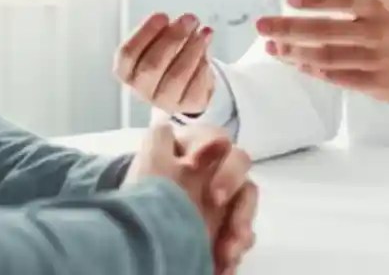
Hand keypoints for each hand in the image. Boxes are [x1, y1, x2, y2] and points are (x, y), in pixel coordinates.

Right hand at [114, 13, 214, 115]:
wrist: (185, 86)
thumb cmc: (166, 59)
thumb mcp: (157, 42)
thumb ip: (163, 31)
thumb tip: (184, 23)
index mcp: (126, 72)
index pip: (128, 53)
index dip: (145, 33)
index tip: (163, 15)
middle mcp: (141, 89)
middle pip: (152, 65)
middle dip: (173, 38)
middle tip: (189, 19)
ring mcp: (163, 101)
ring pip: (176, 76)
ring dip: (192, 49)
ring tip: (203, 32)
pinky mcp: (186, 105)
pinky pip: (196, 85)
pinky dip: (203, 64)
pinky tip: (207, 48)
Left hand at [124, 123, 257, 273]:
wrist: (142, 225)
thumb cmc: (148, 184)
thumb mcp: (148, 160)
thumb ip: (158, 142)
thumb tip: (165, 127)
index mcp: (200, 148)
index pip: (215, 137)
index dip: (210, 145)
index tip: (192, 163)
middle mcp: (219, 169)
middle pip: (239, 164)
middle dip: (230, 178)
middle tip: (216, 198)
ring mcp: (228, 200)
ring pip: (247, 202)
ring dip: (241, 224)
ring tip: (226, 250)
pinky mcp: (230, 228)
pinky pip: (243, 236)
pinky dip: (236, 249)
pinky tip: (223, 264)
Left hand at [255, 0, 388, 114]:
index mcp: (378, 8)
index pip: (341, 0)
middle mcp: (373, 33)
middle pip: (323, 31)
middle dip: (288, 29)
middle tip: (262, 26)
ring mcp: (372, 60)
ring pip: (324, 57)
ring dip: (294, 52)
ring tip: (271, 47)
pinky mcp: (372, 84)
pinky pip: (335, 77)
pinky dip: (313, 70)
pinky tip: (295, 63)